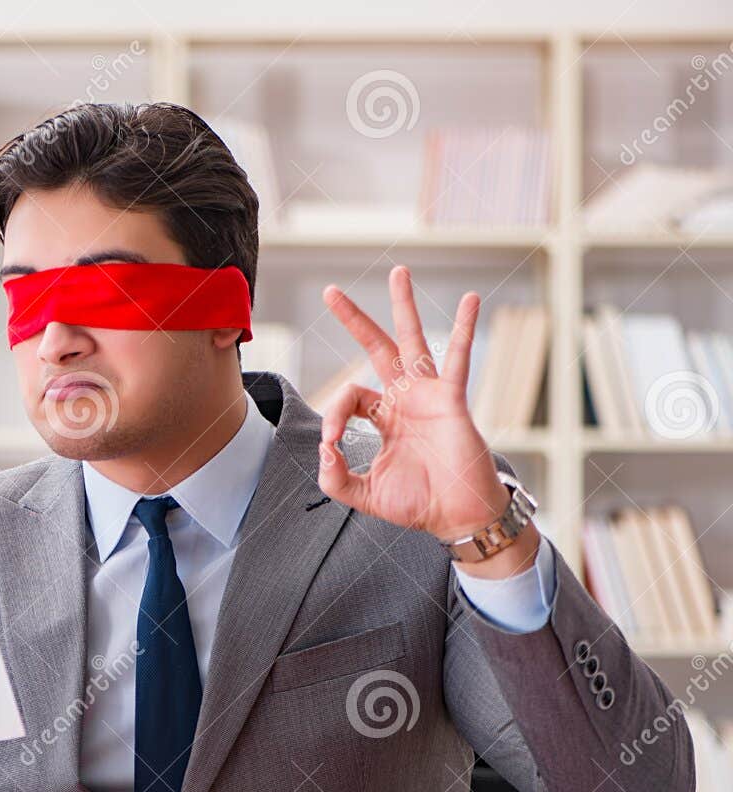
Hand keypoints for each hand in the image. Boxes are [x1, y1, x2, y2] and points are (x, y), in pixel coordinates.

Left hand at [317, 266, 537, 577]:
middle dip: (354, 320)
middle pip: (376, 348)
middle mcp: (404, 398)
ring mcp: (427, 395)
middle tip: (330, 291)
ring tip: (398, 272)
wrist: (456, 516)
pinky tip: (471, 299)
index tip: (334, 442)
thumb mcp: (363, 494)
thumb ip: (335, 477)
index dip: (335, 415)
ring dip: (403, 306)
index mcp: (384, 417)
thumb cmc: (418, 504)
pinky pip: (457, 359)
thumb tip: (323, 448)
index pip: (350, 398)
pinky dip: (465, 329)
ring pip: (412, 342)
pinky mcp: (450, 399)